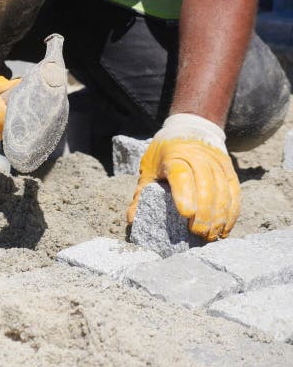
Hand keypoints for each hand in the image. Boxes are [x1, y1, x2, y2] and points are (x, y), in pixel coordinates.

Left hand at [126, 114, 240, 240]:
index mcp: (174, 155)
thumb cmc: (165, 153)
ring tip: (209, 235)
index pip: (182, 174)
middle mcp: (198, 157)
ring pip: (223, 191)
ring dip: (219, 216)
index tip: (186, 214)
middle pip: (206, 186)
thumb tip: (131, 219)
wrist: (190, 130)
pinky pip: (234, 193)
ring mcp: (217, 163)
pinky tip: (224, 229)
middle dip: (204, 213)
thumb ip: (141, 193)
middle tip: (196, 233)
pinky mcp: (229, 170)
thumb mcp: (149, 168)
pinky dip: (231, 213)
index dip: (185, 194)